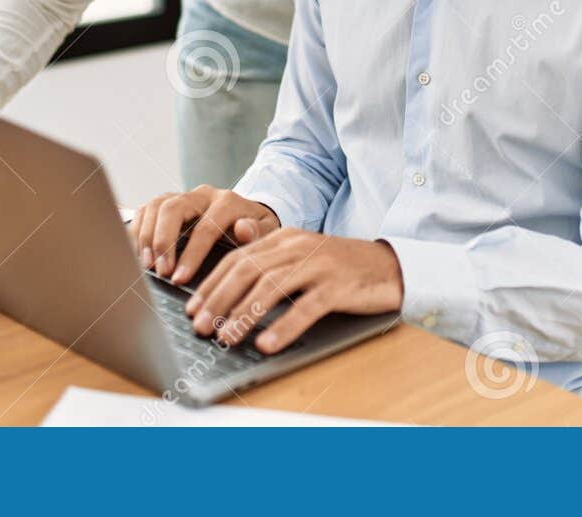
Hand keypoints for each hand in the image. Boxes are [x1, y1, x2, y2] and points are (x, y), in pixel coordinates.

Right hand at [131, 185, 280, 284]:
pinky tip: (139, 253)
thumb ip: (257, 233)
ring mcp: (183, 196)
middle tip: (160, 271)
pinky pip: (146, 209)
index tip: (179, 279)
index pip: (205, 226)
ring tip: (147, 265)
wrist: (248, 215)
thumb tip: (244, 228)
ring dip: (147, 236)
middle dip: (163, 241)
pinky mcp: (169, 203)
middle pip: (173, 208)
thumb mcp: (266, 232)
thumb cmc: (256, 230)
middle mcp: (202, 194)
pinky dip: (138, 230)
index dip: (190, 254)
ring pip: (156, 205)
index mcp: (228, 201)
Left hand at [187, 229, 402, 353]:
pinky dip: (283, 326)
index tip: (193, 308)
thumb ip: (266, 258)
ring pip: (272, 287)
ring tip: (227, 338)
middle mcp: (297, 247)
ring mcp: (318, 265)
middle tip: (201, 326)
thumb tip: (230, 258)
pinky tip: (266, 343)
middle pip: (248, 270)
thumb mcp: (300, 257)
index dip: (211, 284)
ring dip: (244, 314)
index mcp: (284, 239)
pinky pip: (305, 308)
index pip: (237, 258)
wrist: (388, 266)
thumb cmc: (338, 268)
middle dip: (219, 300)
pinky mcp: (338, 286)